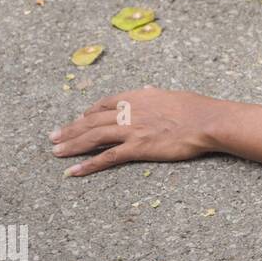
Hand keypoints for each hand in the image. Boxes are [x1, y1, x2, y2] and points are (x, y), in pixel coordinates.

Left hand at [50, 86, 221, 176]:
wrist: (207, 121)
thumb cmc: (196, 108)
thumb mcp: (171, 94)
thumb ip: (154, 94)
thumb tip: (147, 89)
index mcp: (136, 97)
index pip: (104, 104)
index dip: (88, 113)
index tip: (78, 119)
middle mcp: (129, 112)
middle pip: (91, 121)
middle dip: (70, 129)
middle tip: (54, 137)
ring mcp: (131, 130)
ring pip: (93, 137)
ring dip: (72, 144)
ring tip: (56, 152)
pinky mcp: (138, 148)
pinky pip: (107, 157)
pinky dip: (88, 165)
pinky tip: (73, 171)